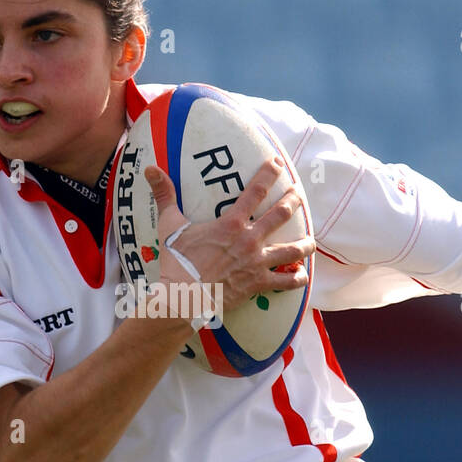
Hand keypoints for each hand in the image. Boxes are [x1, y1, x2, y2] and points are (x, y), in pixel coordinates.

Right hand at [144, 157, 312, 313]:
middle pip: (281, 214)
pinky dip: (295, 279)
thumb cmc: (177, 262)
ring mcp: (257, 263)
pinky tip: (301, 276)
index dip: (269, 174)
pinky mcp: (258, 284)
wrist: (183, 297)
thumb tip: (150, 169)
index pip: (255, 191)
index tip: (278, 163)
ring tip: (311, 240)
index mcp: (232, 223)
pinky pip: (285, 282)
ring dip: (304, 243)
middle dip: (293, 201)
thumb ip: (165, 195)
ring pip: (292, 249)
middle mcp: (250, 240)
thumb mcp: (170, 225)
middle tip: (299, 193)